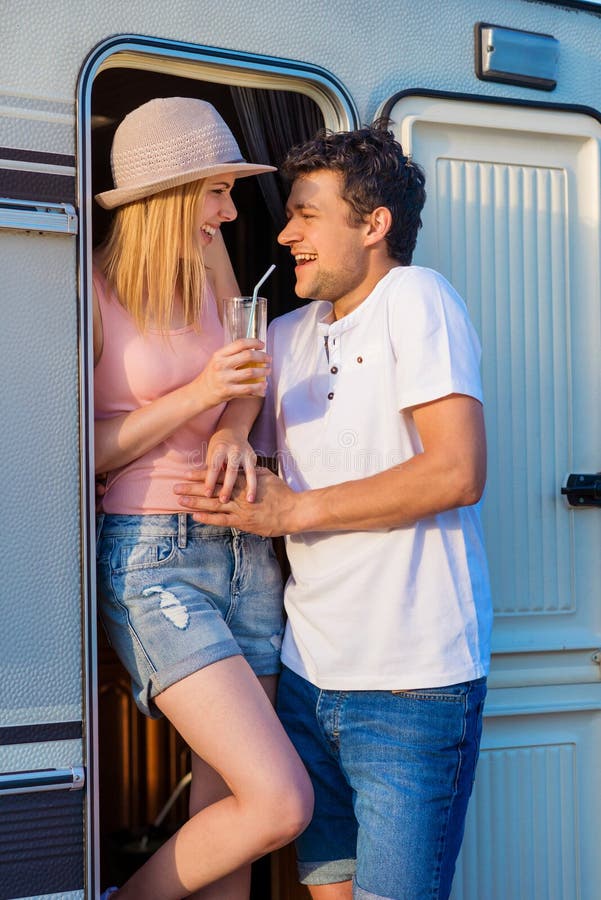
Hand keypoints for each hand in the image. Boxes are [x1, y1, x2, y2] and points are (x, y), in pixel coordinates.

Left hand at [174, 467, 298, 536]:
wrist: (293, 511)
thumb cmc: (283, 494)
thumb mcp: (268, 477)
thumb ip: (254, 473)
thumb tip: (245, 469)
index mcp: (243, 482)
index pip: (218, 476)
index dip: (201, 475)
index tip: (187, 474)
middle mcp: (238, 494)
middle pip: (211, 490)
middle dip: (192, 488)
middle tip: (175, 487)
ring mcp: (240, 509)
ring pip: (213, 505)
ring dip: (195, 502)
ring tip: (179, 501)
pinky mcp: (243, 522)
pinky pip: (222, 520)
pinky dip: (208, 518)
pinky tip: (195, 516)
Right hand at [190, 339, 270, 408]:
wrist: (199, 393)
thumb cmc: (212, 376)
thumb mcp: (217, 361)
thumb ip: (232, 355)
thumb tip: (254, 349)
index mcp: (219, 354)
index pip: (240, 343)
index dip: (254, 342)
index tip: (262, 345)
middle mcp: (221, 365)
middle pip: (248, 356)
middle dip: (262, 356)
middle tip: (268, 359)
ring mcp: (224, 378)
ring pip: (251, 372)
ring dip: (263, 371)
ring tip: (267, 371)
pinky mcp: (228, 391)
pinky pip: (249, 388)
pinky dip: (259, 387)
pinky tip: (263, 385)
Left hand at [203, 428, 257, 502]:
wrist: (233, 430)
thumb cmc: (217, 446)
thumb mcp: (211, 454)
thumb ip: (210, 469)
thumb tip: (203, 490)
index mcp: (220, 449)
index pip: (214, 467)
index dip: (210, 481)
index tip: (207, 494)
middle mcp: (235, 450)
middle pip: (231, 471)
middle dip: (228, 487)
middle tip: (223, 501)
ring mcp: (247, 454)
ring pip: (250, 473)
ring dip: (250, 487)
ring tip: (250, 501)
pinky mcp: (254, 458)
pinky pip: (256, 473)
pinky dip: (256, 485)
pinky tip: (257, 496)